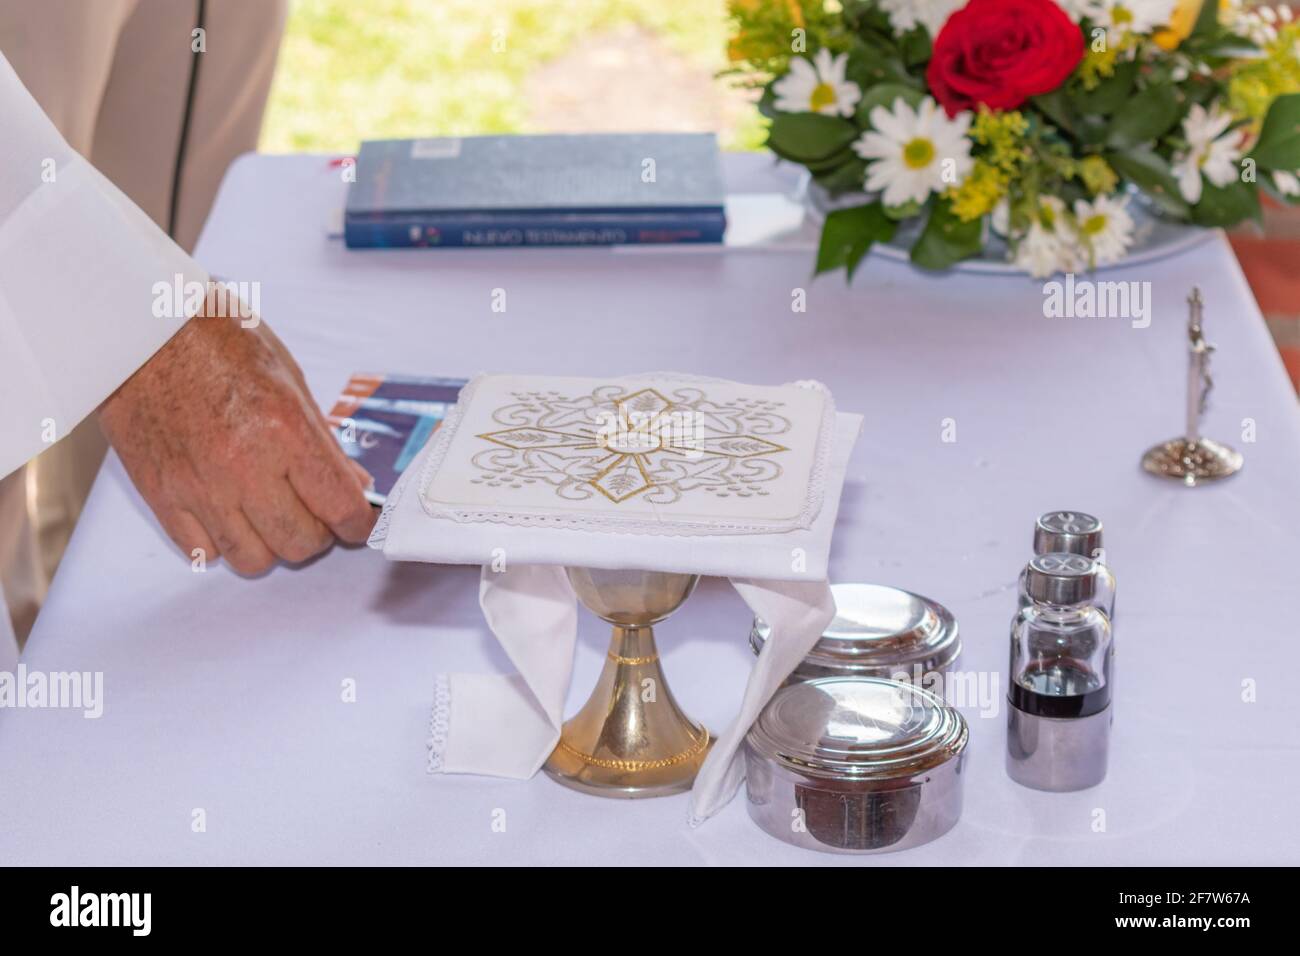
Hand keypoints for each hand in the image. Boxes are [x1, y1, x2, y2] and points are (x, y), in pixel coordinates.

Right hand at [99, 296, 375, 574]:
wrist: (137, 327)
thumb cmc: (215, 339)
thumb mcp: (288, 378)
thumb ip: (321, 440)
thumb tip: (352, 484)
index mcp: (284, 428)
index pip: (340, 507)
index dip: (359, 523)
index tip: (359, 523)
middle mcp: (244, 465)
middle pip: (301, 543)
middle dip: (319, 533)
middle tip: (315, 512)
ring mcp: (199, 486)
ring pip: (254, 560)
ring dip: (272, 544)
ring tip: (271, 515)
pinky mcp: (162, 495)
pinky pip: (205, 552)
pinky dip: (225, 542)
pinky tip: (230, 514)